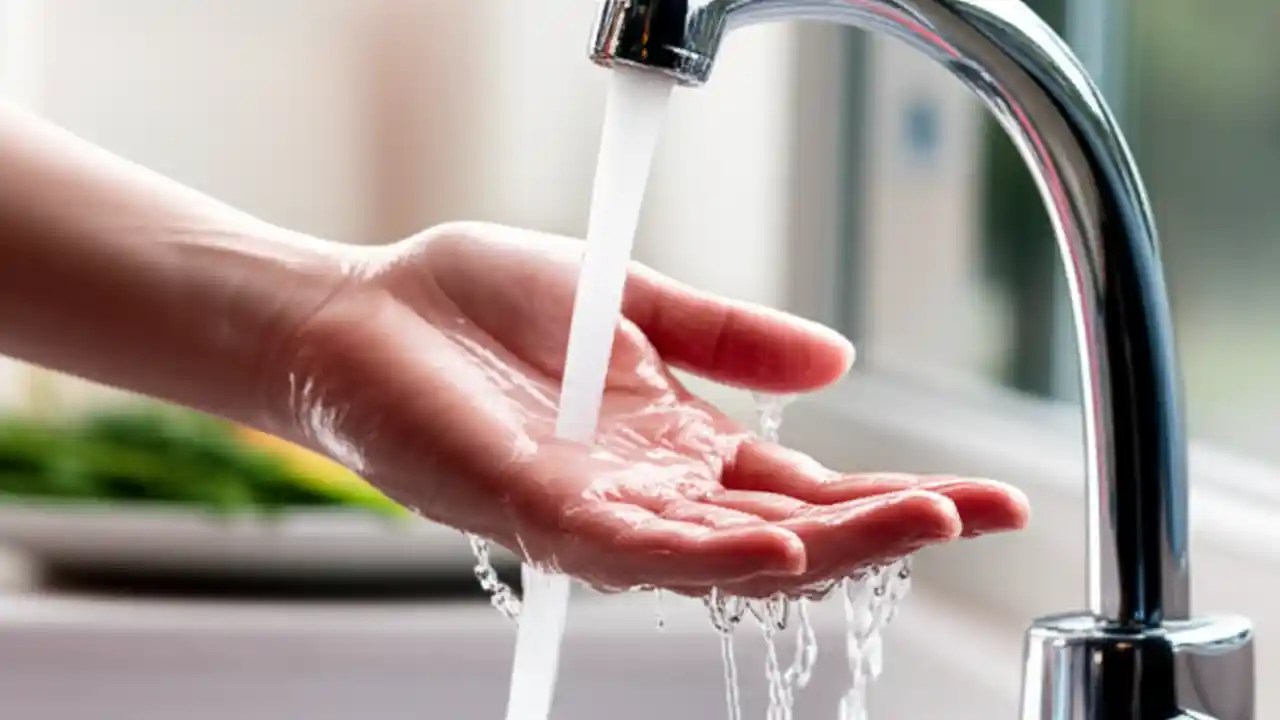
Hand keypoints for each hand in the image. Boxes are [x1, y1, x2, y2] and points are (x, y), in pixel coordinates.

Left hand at [270, 222, 1028, 595]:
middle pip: (789, 530)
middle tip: (982, 514)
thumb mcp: (629, 305)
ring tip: (917, 524)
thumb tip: (839, 356)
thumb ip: (727, 334)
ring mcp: (601, 512)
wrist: (363, 313)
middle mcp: (652, 494)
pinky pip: (640, 549)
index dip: (891, 491)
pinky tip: (786, 548)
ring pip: (730, 553)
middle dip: (887, 528)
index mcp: (677, 446)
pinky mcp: (541, 512)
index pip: (804, 484)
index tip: (982, 492)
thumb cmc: (477, 309)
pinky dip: (716, 552)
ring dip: (826, 546)